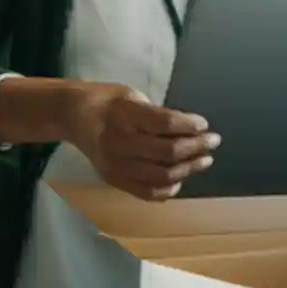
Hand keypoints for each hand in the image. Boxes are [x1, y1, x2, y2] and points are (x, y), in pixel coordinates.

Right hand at [65, 83, 219, 200]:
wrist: (73, 116)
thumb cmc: (107, 100)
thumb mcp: (131, 95)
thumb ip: (157, 113)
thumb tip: (188, 128)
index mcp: (125, 115)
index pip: (165, 124)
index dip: (189, 126)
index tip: (204, 124)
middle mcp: (121, 142)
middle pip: (167, 152)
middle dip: (196, 147)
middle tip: (213, 142)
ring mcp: (117, 165)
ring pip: (161, 175)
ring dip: (188, 169)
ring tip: (204, 160)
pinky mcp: (114, 180)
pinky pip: (146, 193)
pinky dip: (168, 189)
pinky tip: (180, 180)